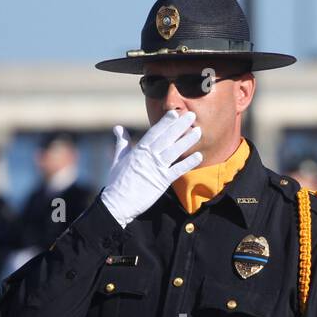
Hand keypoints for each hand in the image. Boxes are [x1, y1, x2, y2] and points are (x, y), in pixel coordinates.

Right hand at [99, 109, 202, 227]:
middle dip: (180, 126)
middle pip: (167, 137)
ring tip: (198, 131)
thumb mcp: (118, 158)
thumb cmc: (117, 182)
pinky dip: (188, 163)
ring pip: (174, 150)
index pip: (155, 132)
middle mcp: (149, 156)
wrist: (117, 203)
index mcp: (139, 150)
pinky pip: (177, 170)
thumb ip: (122, 142)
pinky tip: (198, 156)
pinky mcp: (162, 181)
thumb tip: (118, 128)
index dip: (165, 122)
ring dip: (187, 140)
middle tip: (191, 115)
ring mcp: (156, 168)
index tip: (175, 113)